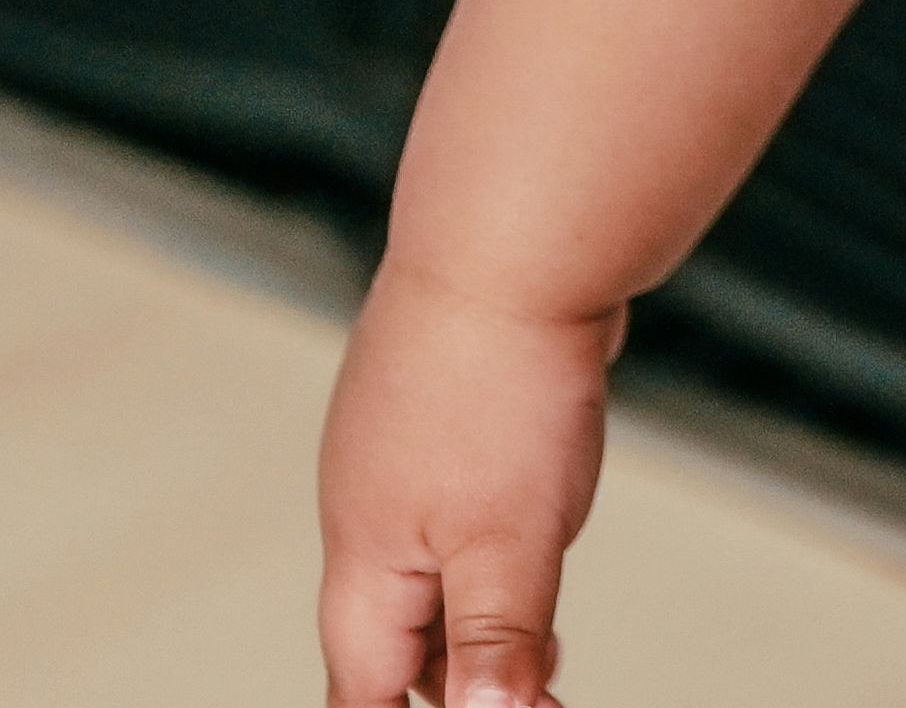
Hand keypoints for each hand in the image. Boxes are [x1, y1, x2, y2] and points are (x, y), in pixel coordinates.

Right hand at [317, 256, 623, 707]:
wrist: (514, 244)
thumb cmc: (500, 388)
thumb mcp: (509, 543)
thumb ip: (494, 645)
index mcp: (366, 560)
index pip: (361, 690)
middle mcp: (370, 510)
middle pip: (391, 639)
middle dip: (446, 685)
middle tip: (527, 700)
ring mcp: (405, 452)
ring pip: (429, 569)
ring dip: (477, 619)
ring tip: (544, 655)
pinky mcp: (445, 409)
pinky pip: (458, 506)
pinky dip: (494, 548)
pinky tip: (535, 538)